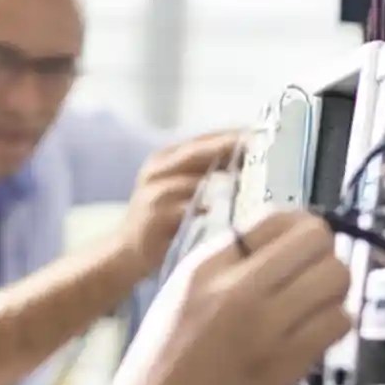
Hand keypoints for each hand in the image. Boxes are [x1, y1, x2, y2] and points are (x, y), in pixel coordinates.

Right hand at [100, 210, 350, 384]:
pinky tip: (310, 344)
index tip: (298, 254)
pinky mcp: (283, 365)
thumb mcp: (174, 306)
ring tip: (311, 315)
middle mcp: (231, 289)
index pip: (276, 217)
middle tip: (312, 284)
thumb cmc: (152, 383)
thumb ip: (221, 275)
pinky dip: (334, 329)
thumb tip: (276, 254)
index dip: (297, 234)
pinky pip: (338, 323)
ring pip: (337, 277)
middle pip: (317, 237)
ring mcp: (260, 327)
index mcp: (198, 269)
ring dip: (333, 294)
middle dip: (323, 258)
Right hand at [120, 131, 244, 274]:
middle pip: (196, 153)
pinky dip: (210, 207)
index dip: (230, 134)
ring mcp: (154, 194)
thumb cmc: (159, 221)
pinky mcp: (155, 218)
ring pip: (194, 180)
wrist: (125, 252)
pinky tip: (232, 208)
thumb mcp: (177, 190)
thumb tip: (247, 161)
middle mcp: (156, 171)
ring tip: (253, 175)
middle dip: (228, 147)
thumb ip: (203, 174)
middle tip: (258, 144)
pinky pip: (189, 209)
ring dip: (224, 178)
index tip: (260, 131)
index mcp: (162, 160)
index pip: (201, 140)